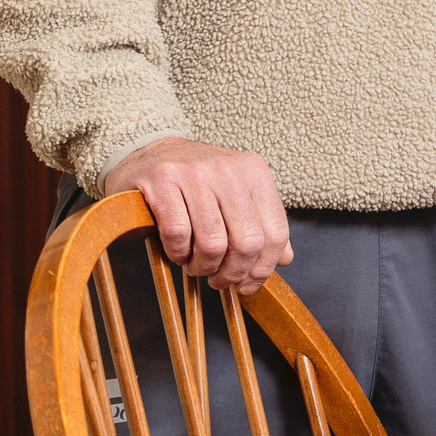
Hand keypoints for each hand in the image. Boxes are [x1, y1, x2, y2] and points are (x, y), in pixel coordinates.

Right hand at [104, 137, 293, 293]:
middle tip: (219, 280)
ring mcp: (195, 172)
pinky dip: (177, 253)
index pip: (275, 232)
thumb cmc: (197, 182)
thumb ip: (262, 224)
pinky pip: (177, 233)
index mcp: (255, 172)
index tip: (248, 284)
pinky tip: (177, 251)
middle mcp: (229, 169)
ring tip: (196, 266)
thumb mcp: (237, 194)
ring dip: (203, 266)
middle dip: (232, 272)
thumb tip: (284, 259)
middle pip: (246, 242)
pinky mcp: (162, 180)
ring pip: (212, 243)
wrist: (151, 151)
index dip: (263, 268)